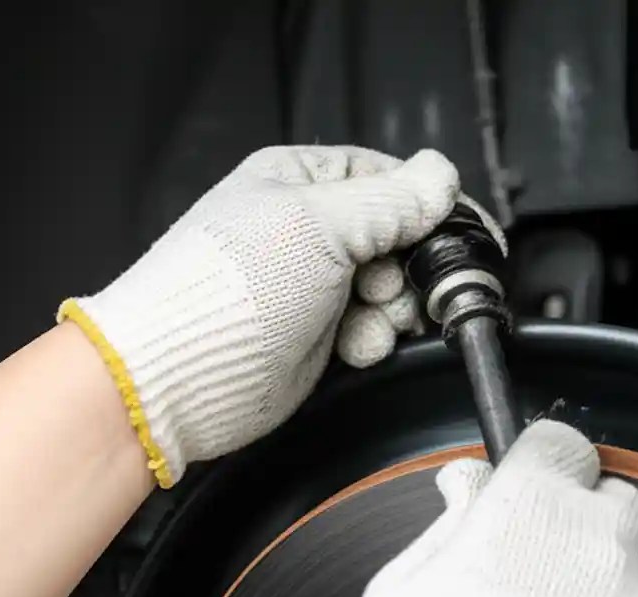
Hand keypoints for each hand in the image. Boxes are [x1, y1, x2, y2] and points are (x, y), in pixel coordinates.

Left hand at [59, 146, 498, 486]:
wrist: (180, 378)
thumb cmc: (221, 293)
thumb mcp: (320, 225)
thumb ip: (392, 202)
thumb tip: (441, 176)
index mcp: (300, 180)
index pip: (389, 177)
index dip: (428, 204)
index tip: (457, 229)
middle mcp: (307, 229)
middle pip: (401, 237)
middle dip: (409, 267)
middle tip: (387, 281)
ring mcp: (313, 284)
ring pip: (394, 290)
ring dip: (392, 309)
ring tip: (364, 316)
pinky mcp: (318, 335)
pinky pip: (375, 331)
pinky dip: (373, 341)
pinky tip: (351, 346)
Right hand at [353, 420, 637, 596]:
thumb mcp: (401, 596)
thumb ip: (446, 524)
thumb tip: (466, 482)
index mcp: (530, 509)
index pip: (559, 443)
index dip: (540, 466)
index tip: (527, 488)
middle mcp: (599, 539)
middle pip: (610, 500)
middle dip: (580, 524)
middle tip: (537, 573)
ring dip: (608, 585)